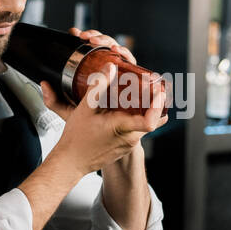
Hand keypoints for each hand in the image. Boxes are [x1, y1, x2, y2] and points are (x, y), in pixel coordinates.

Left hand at [40, 28, 142, 122]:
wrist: (110, 136)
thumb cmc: (92, 121)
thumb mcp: (70, 110)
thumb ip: (55, 101)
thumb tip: (44, 85)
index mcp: (93, 71)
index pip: (88, 48)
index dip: (82, 37)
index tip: (74, 33)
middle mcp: (108, 69)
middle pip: (104, 45)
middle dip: (96, 36)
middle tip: (87, 38)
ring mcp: (121, 73)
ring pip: (117, 50)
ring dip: (109, 42)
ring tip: (101, 43)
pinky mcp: (133, 80)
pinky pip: (131, 64)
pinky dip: (126, 55)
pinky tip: (118, 53)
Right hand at [42, 64, 167, 176]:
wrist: (71, 162)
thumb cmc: (77, 139)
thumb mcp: (85, 109)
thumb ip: (98, 86)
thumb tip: (110, 67)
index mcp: (123, 128)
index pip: (151, 121)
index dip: (159, 106)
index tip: (159, 92)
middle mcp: (131, 139)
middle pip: (155, 119)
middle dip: (154, 101)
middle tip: (151, 85)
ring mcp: (129, 144)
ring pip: (145, 124)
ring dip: (144, 109)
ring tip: (138, 93)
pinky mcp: (125, 147)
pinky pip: (137, 130)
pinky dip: (135, 118)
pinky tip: (124, 108)